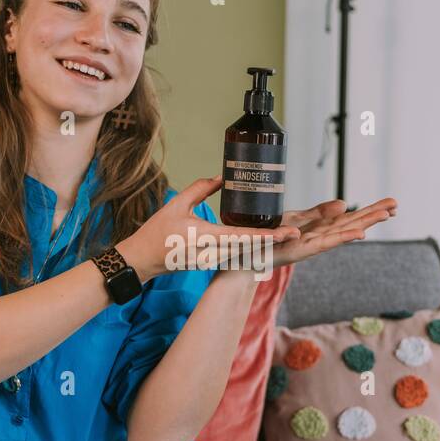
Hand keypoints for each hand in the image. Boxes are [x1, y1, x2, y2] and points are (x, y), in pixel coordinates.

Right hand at [115, 175, 300, 281]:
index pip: (243, 236)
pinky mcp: (212, 263)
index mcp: (206, 238)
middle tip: (298, 233)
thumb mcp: (176, 205)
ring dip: (265, 245)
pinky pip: (236, 255)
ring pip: (246, 252)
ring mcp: (213, 261)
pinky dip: (252, 248)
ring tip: (288, 236)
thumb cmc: (156, 233)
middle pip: (252, 247)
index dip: (268, 235)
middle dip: (275, 242)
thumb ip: (200, 189)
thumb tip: (221, 177)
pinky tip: (266, 242)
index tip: (288, 233)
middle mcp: (214, 253)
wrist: (142, 261)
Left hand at [267, 195, 397, 268]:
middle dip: (373, 215)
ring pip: (343, 233)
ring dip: (364, 225)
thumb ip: (320, 212)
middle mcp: (320, 238)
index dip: (371, 211)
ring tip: (384, 215)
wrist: (248, 254)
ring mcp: (311, 246)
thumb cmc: (271, 237)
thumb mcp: (297, 218)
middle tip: (396, 205)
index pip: (351, 218)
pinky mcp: (299, 251)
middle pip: (352, 224)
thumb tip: (344, 203)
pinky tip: (358, 233)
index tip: (392, 204)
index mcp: (321, 229)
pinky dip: (342, 238)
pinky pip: (323, 243)